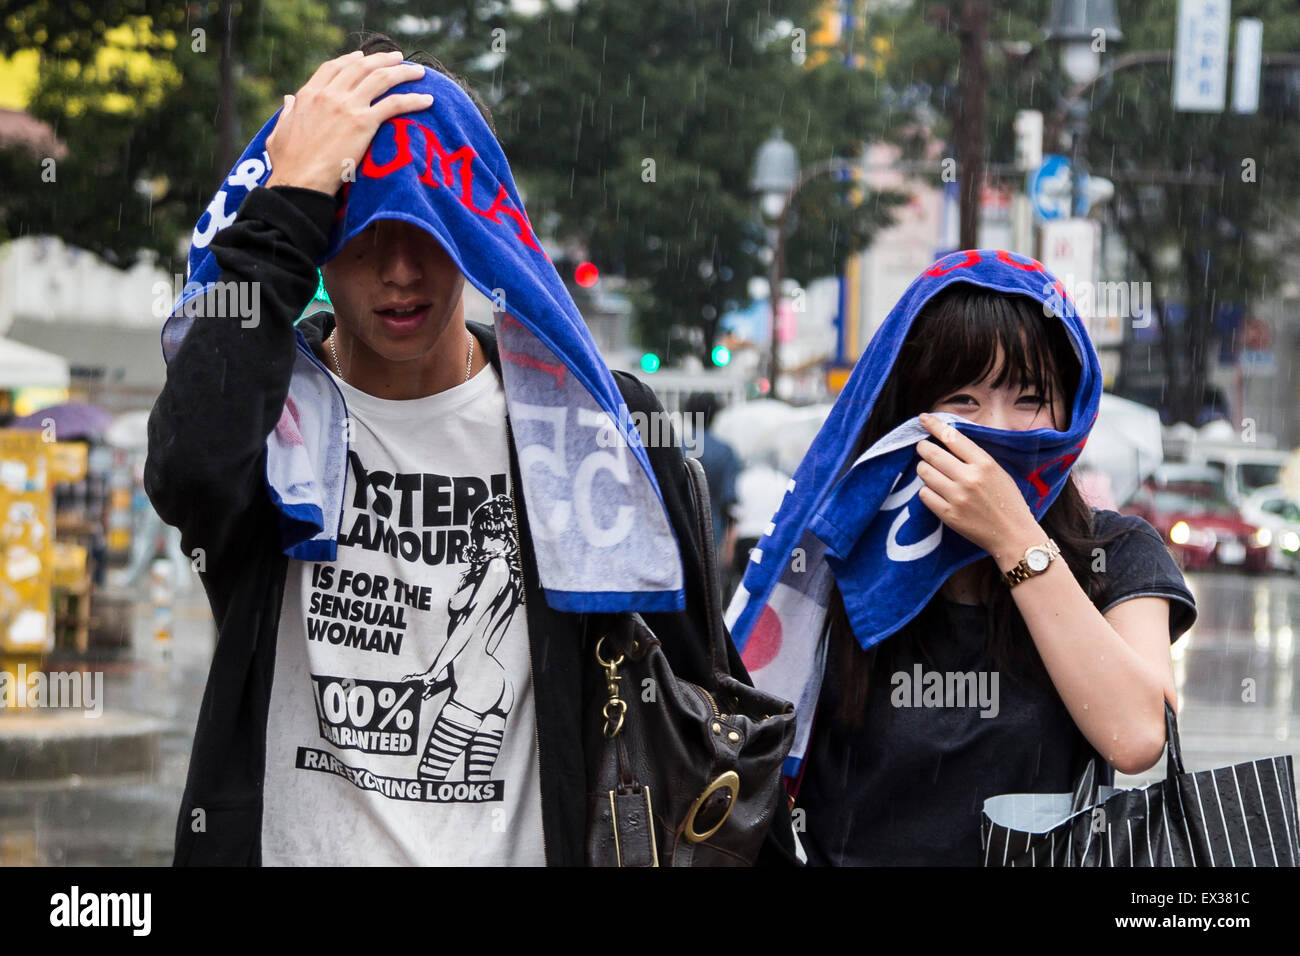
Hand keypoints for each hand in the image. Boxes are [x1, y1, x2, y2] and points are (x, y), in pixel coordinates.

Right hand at [264, 50, 430, 194]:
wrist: (300, 181)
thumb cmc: (288, 164)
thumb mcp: (279, 131)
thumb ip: (288, 112)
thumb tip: (288, 99)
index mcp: (308, 95)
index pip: (333, 68)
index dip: (351, 61)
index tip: (363, 58)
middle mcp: (329, 95)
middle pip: (361, 67)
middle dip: (382, 60)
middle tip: (398, 58)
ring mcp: (347, 106)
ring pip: (381, 79)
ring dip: (402, 72)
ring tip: (418, 72)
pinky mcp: (364, 123)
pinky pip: (395, 104)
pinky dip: (413, 99)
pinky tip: (428, 100)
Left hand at [914, 412, 1042, 564]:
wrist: (1014, 535)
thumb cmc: (1008, 501)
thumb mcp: (998, 472)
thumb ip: (975, 457)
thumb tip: (948, 439)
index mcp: (985, 464)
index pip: (952, 437)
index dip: (934, 425)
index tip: (923, 419)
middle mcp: (970, 478)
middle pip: (932, 454)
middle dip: (923, 448)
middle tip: (922, 448)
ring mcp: (958, 497)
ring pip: (925, 473)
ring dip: (923, 469)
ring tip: (929, 470)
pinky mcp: (949, 515)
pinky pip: (924, 494)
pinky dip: (927, 490)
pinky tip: (935, 491)